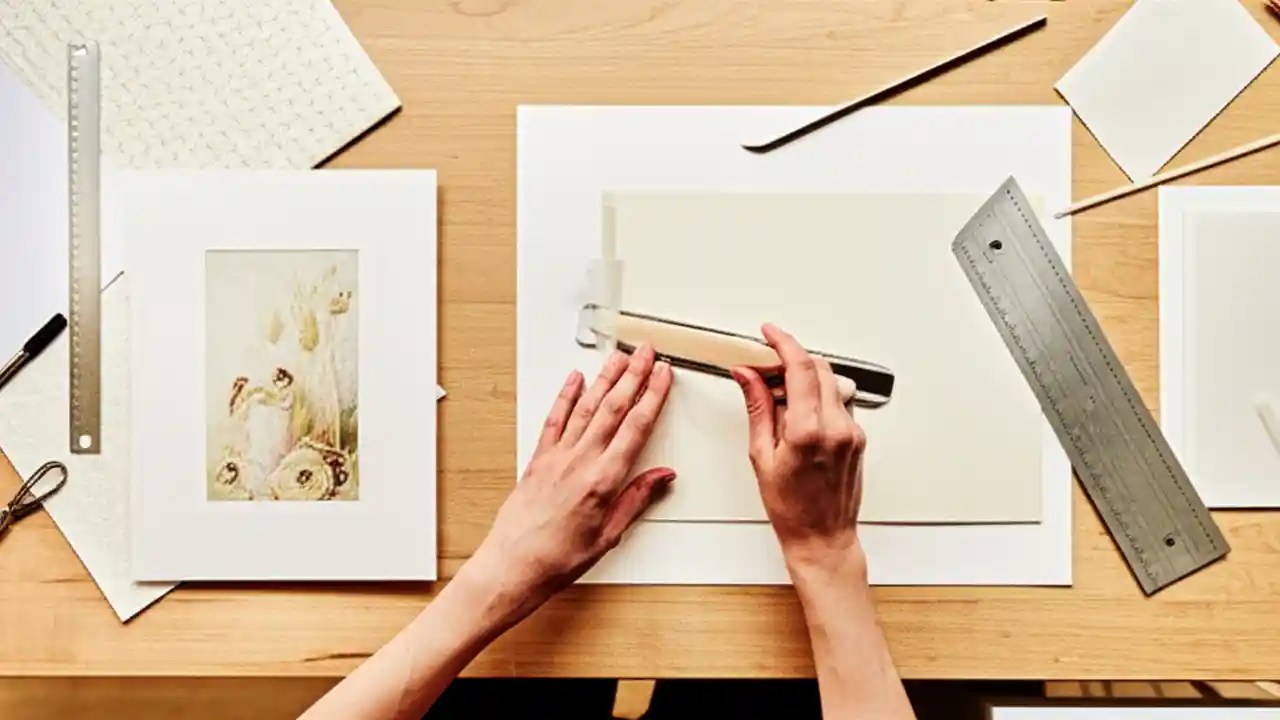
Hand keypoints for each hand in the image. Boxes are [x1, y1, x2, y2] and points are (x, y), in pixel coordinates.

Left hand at [461, 346, 673, 627]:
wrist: (514, 565)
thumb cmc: (559, 558)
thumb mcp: (610, 535)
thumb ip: (636, 499)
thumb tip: (662, 476)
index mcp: (604, 480)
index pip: (636, 426)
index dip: (653, 396)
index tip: (663, 375)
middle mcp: (580, 461)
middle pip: (614, 407)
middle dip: (633, 374)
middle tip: (646, 351)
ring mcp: (557, 456)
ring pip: (586, 407)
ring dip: (605, 378)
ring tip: (618, 356)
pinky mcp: (538, 459)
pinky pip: (555, 419)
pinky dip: (566, 396)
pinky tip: (575, 380)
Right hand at [731, 324, 866, 571]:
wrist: (822, 537)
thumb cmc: (791, 508)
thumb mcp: (761, 456)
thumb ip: (758, 408)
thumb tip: (748, 375)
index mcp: (808, 431)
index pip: (800, 368)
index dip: (784, 343)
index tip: (769, 333)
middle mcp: (836, 427)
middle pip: (818, 369)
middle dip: (792, 360)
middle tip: (765, 368)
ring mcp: (852, 432)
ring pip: (831, 382)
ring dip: (806, 379)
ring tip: (780, 397)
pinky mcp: (859, 438)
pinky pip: (838, 402)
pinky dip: (817, 398)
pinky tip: (798, 416)